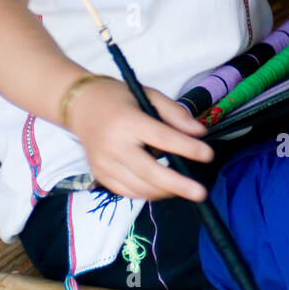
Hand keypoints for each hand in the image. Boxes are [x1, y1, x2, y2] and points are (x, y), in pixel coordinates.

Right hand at [65, 77, 212, 201]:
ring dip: (166, 191)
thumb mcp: (149, 95)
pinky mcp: (100, 176)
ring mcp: (104, 164)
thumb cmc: (119, 99)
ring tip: (185, 188)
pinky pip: (128, 192)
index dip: (187, 148)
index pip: (162, 138)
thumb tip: (199, 133)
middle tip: (201, 192)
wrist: (80, 107)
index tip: (208, 155)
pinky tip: (163, 187)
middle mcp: (113, 146)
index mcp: (127, 121)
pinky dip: (148, 193)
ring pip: (140, 188)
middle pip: (149, 172)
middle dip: (178, 185)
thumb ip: (175, 114)